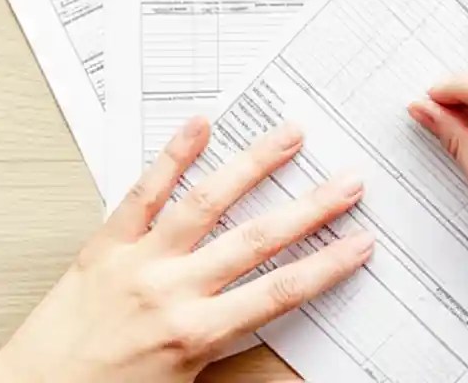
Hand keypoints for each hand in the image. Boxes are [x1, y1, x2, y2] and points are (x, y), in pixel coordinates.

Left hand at [0, 118, 371, 382]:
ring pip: (208, 203)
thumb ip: (223, 342)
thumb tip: (264, 313)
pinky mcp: (107, 243)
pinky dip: (173, 156)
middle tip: (347, 183)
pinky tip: (199, 125)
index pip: (280, 292)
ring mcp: (140, 260)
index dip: (327, 266)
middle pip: (257, 240)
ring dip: (254, 166)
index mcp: (196, 333)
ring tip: (288, 137)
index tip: (360, 244)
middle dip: (310, 209)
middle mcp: (172, 290)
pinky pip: (144, 192)